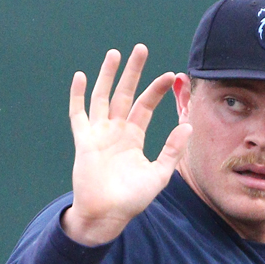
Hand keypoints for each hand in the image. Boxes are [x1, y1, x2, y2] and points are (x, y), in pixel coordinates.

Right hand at [60, 45, 190, 246]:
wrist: (107, 215)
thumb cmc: (132, 199)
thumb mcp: (159, 174)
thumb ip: (172, 149)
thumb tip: (187, 124)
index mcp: (133, 137)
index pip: (146, 105)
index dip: (157, 89)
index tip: (171, 75)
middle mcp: (115, 131)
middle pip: (125, 93)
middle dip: (132, 71)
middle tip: (140, 49)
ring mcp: (98, 134)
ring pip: (102, 97)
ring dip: (108, 76)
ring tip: (114, 54)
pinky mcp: (84, 141)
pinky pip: (78, 114)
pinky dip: (77, 96)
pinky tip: (79, 76)